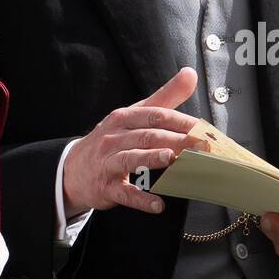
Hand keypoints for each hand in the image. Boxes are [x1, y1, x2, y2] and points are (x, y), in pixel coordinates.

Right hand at [62, 66, 197, 215]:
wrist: (74, 169)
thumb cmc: (112, 139)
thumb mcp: (134, 115)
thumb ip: (165, 97)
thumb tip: (190, 74)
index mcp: (124, 118)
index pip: (155, 115)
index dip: (181, 121)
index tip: (204, 129)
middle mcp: (115, 137)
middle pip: (148, 136)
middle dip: (176, 140)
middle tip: (201, 147)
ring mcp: (108, 162)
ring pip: (132, 158)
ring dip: (152, 158)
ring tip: (172, 159)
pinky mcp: (106, 186)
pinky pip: (124, 192)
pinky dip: (140, 199)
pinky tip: (157, 205)